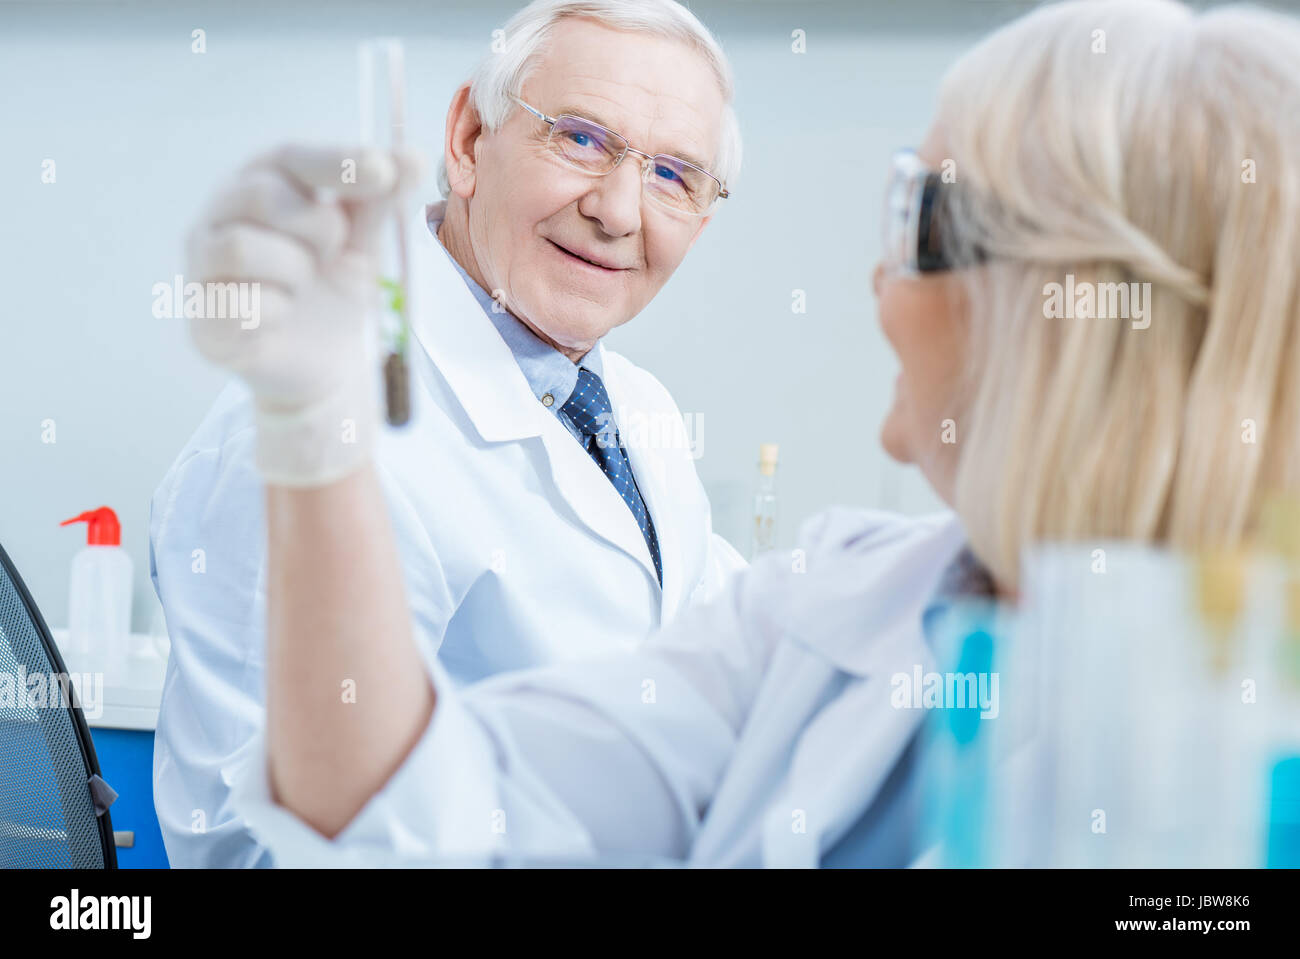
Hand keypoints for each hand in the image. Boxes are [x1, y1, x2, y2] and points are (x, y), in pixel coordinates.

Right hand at [185, 144, 424, 485]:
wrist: (326, 362)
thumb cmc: (335, 286)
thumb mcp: (364, 240)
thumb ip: (380, 200)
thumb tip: (413, 157)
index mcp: (262, 184)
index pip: (290, 156)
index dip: (336, 161)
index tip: (383, 171)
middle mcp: (220, 216)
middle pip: (260, 195)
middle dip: (316, 227)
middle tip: (332, 252)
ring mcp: (203, 266)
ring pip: (240, 248)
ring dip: (294, 270)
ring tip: (304, 285)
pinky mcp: (203, 319)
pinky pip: (236, 304)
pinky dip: (277, 311)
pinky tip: (285, 316)